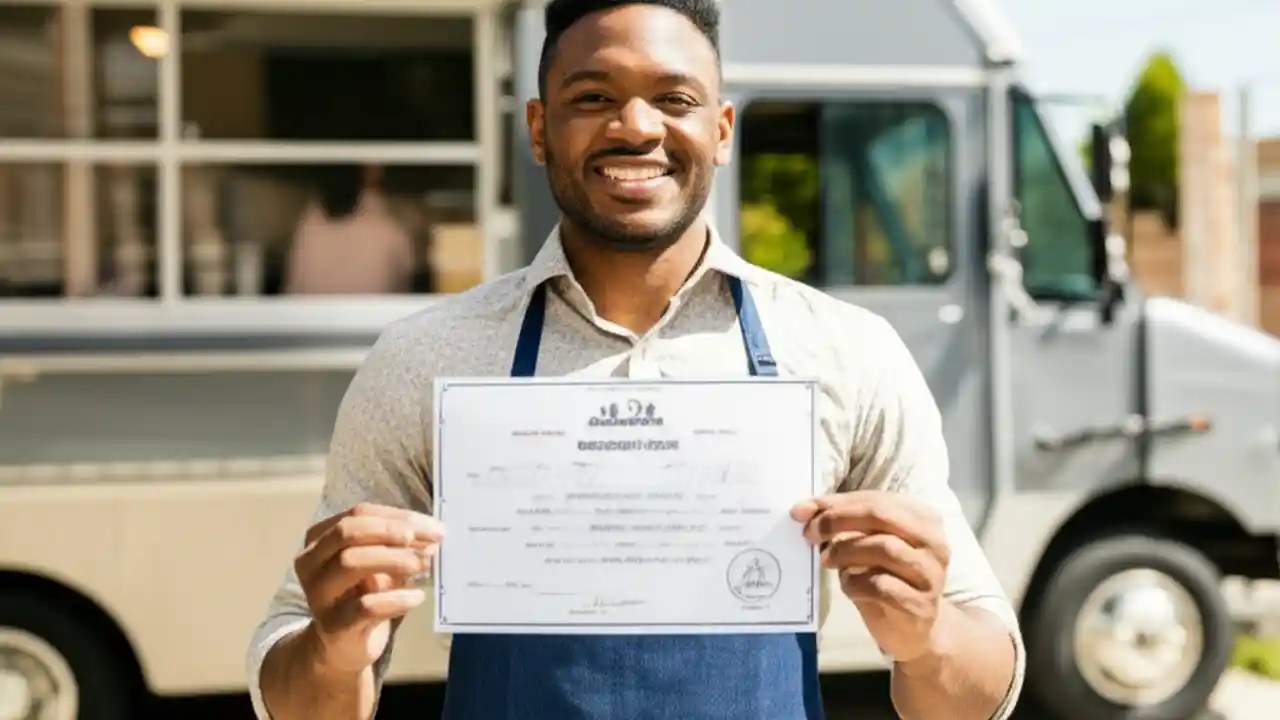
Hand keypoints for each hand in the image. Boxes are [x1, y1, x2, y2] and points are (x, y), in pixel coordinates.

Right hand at [292, 502, 444, 675]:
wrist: (343, 646)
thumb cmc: (363, 594)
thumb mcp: (381, 563)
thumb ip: (401, 545)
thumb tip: (433, 534)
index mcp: (320, 537)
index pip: (358, 513)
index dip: (398, 516)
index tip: (434, 527)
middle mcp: (311, 562)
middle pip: (347, 532)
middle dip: (389, 531)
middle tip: (425, 541)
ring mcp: (319, 594)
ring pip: (350, 563)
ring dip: (392, 560)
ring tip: (422, 566)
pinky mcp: (333, 625)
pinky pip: (364, 606)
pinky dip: (395, 599)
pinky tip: (417, 597)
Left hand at [790, 491, 948, 662]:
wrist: (914, 628)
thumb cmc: (887, 576)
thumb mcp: (864, 543)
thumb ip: (839, 522)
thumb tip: (802, 510)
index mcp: (922, 518)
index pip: (875, 499)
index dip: (836, 503)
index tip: (802, 512)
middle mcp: (933, 541)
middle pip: (880, 516)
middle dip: (838, 520)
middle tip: (811, 533)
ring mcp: (930, 574)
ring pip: (883, 548)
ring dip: (845, 551)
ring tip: (828, 560)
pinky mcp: (920, 605)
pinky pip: (881, 585)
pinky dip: (855, 582)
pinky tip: (848, 585)